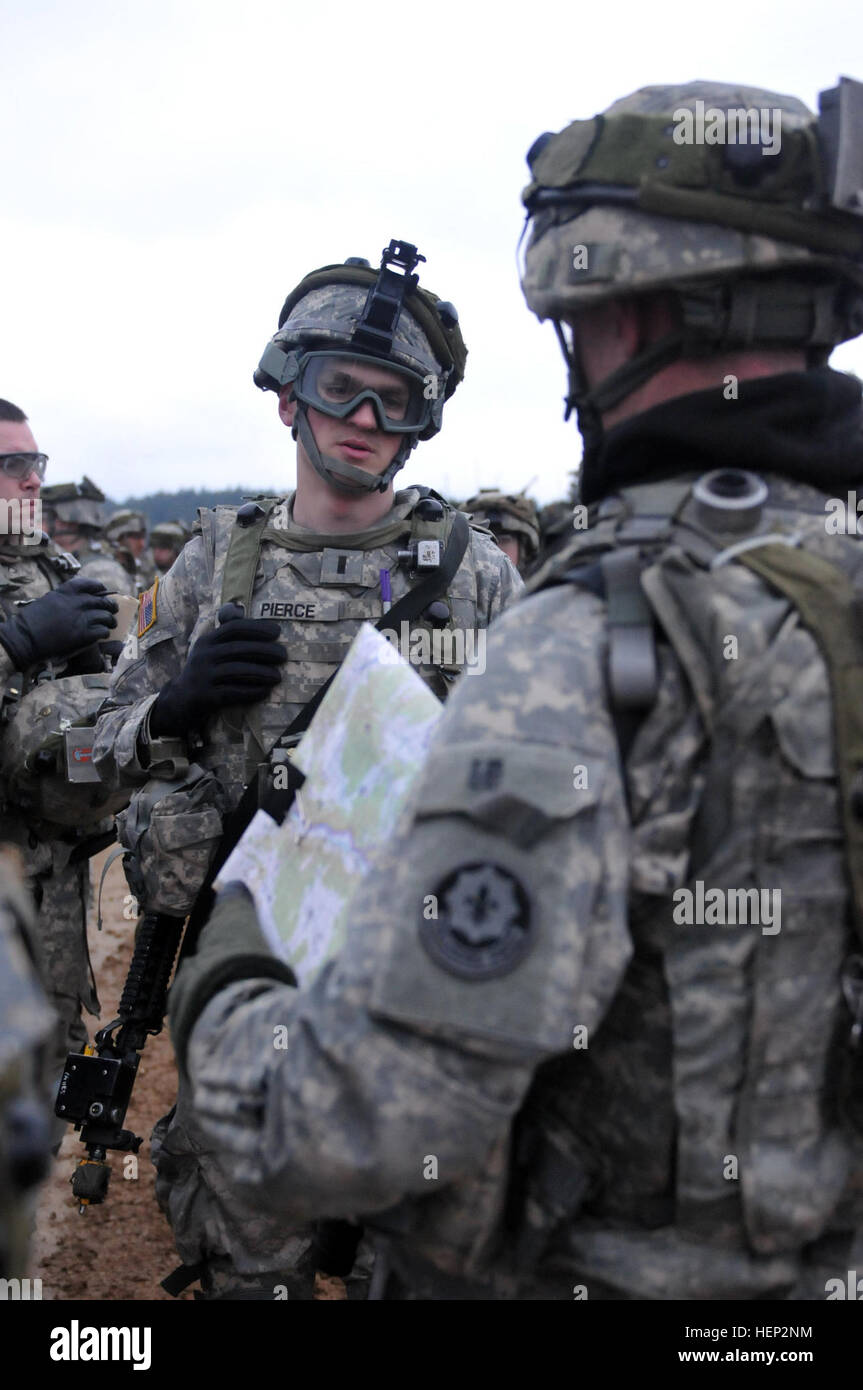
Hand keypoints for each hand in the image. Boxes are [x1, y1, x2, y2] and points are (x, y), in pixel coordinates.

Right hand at [0, 577, 117, 668]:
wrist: (25, 638)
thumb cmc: (32, 622)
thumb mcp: (48, 601)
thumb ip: (65, 599)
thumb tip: (80, 601)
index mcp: (65, 592)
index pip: (88, 584)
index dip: (99, 586)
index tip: (103, 590)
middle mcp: (76, 602)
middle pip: (102, 600)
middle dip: (110, 605)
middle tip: (113, 610)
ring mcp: (81, 618)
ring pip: (106, 616)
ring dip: (110, 620)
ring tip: (111, 624)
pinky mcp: (83, 634)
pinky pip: (102, 631)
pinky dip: (104, 633)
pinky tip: (102, 635)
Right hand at [149, 613, 285, 736]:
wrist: (179, 700)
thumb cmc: (204, 672)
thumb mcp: (210, 650)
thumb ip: (225, 634)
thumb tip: (240, 611)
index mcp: (207, 641)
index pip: (234, 628)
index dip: (257, 628)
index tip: (277, 632)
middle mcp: (203, 655)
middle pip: (238, 648)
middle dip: (264, 650)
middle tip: (284, 655)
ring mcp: (202, 676)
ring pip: (236, 671)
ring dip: (260, 672)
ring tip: (278, 676)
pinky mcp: (204, 696)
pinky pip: (232, 692)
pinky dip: (251, 692)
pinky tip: (265, 692)